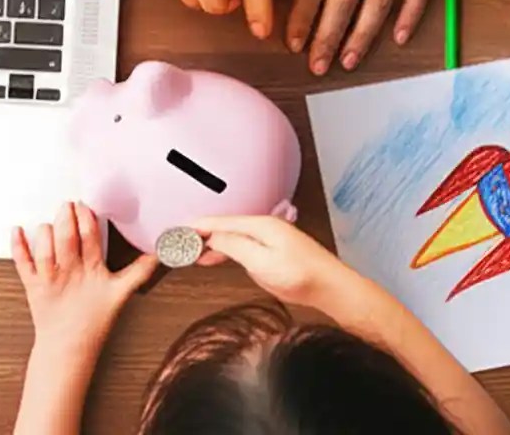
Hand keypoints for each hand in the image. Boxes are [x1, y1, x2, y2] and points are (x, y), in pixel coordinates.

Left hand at [12, 202, 156, 353]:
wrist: (69, 347)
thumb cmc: (93, 321)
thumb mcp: (120, 294)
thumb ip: (139, 272)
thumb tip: (156, 256)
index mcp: (91, 271)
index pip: (90, 238)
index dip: (87, 219)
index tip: (85, 206)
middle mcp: (69, 272)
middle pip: (66, 239)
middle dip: (65, 217)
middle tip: (67, 204)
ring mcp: (49, 279)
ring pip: (44, 248)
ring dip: (45, 231)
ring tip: (50, 221)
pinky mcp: (32, 285)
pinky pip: (22, 263)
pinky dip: (17, 246)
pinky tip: (16, 230)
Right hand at [193, 215, 356, 308]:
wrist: (331, 288)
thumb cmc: (303, 276)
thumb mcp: (261, 262)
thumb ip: (234, 246)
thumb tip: (212, 237)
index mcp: (260, 225)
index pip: (220, 221)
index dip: (197, 226)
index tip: (178, 230)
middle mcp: (265, 227)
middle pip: (225, 226)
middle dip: (201, 234)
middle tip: (180, 243)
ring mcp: (270, 238)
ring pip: (232, 236)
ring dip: (212, 243)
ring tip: (193, 252)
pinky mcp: (273, 250)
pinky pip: (241, 244)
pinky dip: (225, 249)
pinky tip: (217, 257)